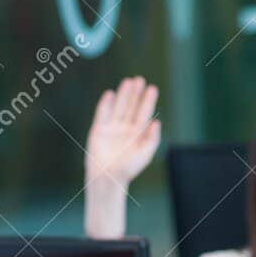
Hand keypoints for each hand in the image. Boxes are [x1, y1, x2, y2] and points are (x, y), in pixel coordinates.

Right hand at [86, 77, 160, 191]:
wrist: (108, 177)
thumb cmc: (128, 169)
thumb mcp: (145, 155)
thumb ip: (152, 139)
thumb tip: (156, 122)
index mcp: (138, 134)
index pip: (144, 113)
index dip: (148, 101)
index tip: (152, 88)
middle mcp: (125, 128)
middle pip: (131, 106)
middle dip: (135, 93)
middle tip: (140, 80)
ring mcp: (112, 128)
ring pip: (119, 107)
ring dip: (123, 94)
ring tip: (128, 81)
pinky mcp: (99, 130)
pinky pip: (102, 113)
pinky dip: (106, 104)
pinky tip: (110, 94)